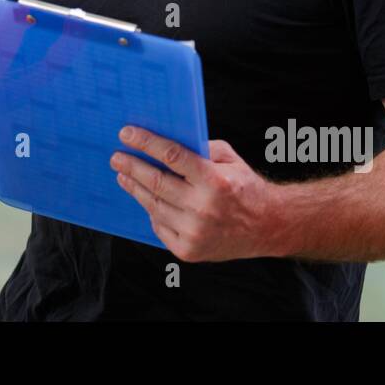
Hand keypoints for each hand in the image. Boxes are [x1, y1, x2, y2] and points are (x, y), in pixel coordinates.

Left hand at [111, 126, 278, 261]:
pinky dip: (152, 212)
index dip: (145, 143)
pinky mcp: (189, 251)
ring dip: (134, 188)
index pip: (171, 156)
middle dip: (131, 166)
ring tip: (124, 176)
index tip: (126, 133)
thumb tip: (163, 142)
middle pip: (156, 182)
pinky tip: (147, 201)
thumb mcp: (229, 159)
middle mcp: (203, 207)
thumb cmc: (245, 187)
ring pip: (153, 206)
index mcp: (214, 180)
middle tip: (116, 157)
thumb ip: (200, 149)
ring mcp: (194, 232)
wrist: (267, 227)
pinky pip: (160, 227)